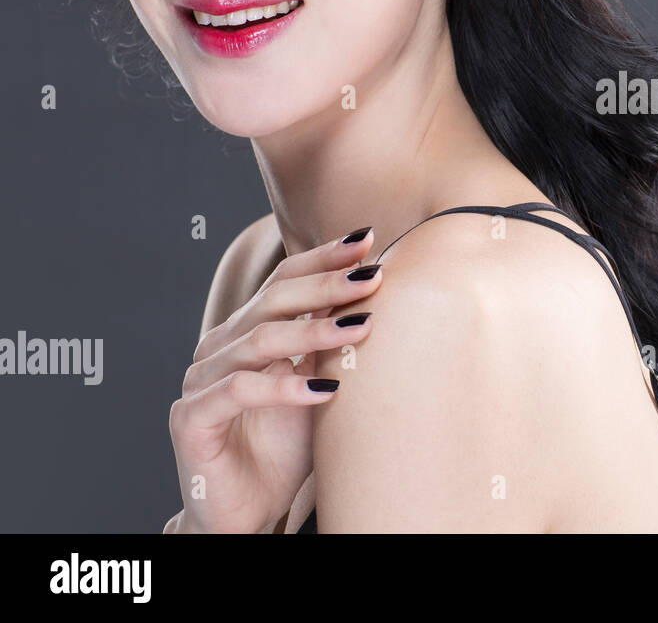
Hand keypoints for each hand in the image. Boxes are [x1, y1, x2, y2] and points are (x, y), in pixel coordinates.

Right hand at [167, 228, 383, 532]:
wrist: (248, 511)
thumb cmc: (284, 448)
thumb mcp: (317, 385)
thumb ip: (329, 343)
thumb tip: (371, 291)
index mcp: (245, 332)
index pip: (283, 281)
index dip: (323, 259)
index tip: (367, 241)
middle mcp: (219, 349)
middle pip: (272, 302)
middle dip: (326, 286)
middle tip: (372, 277)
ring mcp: (200, 381)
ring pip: (259, 342)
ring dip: (314, 332)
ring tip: (362, 328)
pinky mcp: (191, 419)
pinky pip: (239, 392)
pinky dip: (285, 388)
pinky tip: (326, 390)